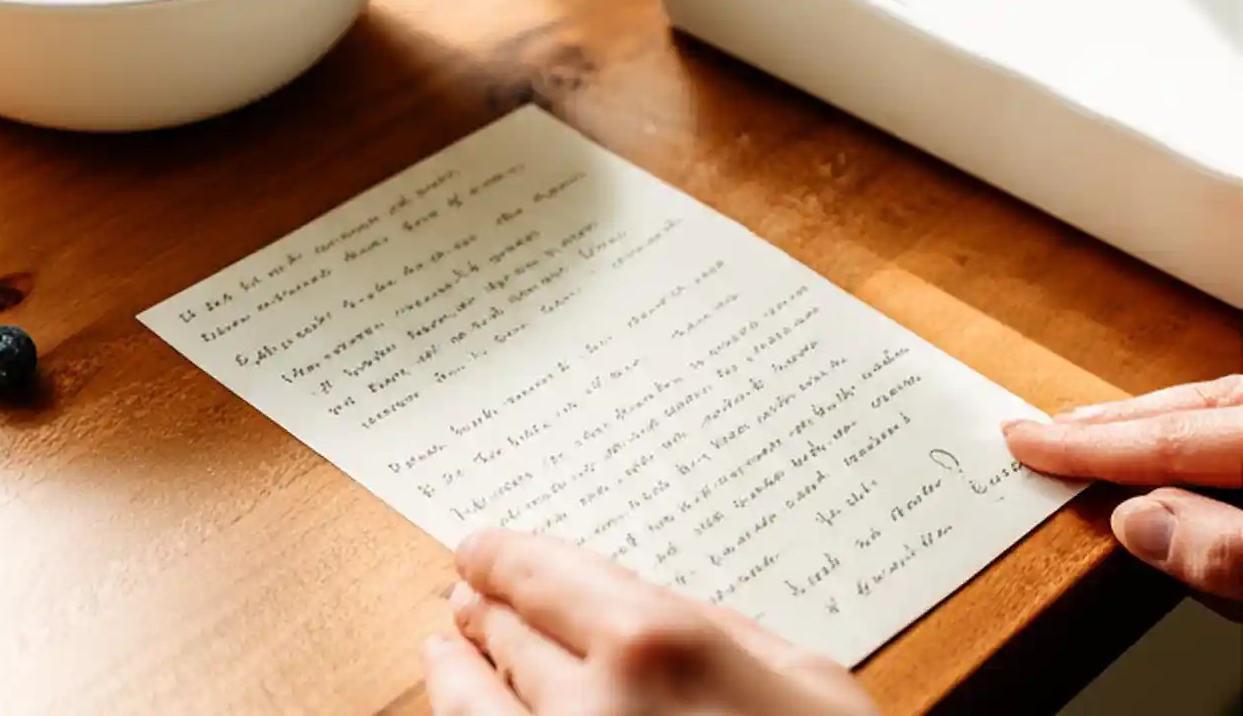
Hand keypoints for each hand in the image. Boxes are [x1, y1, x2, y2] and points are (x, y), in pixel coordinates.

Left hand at [422, 529, 877, 714]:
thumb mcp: (809, 681)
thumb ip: (722, 631)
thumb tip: (656, 607)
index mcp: (658, 648)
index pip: (544, 577)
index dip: (503, 558)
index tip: (480, 551)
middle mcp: (591, 708)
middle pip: (509, 636)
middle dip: (487, 610)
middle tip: (470, 594)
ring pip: (473, 706)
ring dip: (455, 669)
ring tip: (442, 649)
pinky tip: (463, 711)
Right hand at [1004, 374, 1242, 602]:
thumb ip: (1227, 548)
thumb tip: (1137, 522)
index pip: (1172, 440)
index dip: (1092, 446)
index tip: (1027, 444)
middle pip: (1192, 409)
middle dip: (1111, 423)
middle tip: (1046, 427)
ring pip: (1219, 409)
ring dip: (1151, 423)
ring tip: (1097, 427)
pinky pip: (1240, 424)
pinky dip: (1199, 430)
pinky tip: (1185, 443)